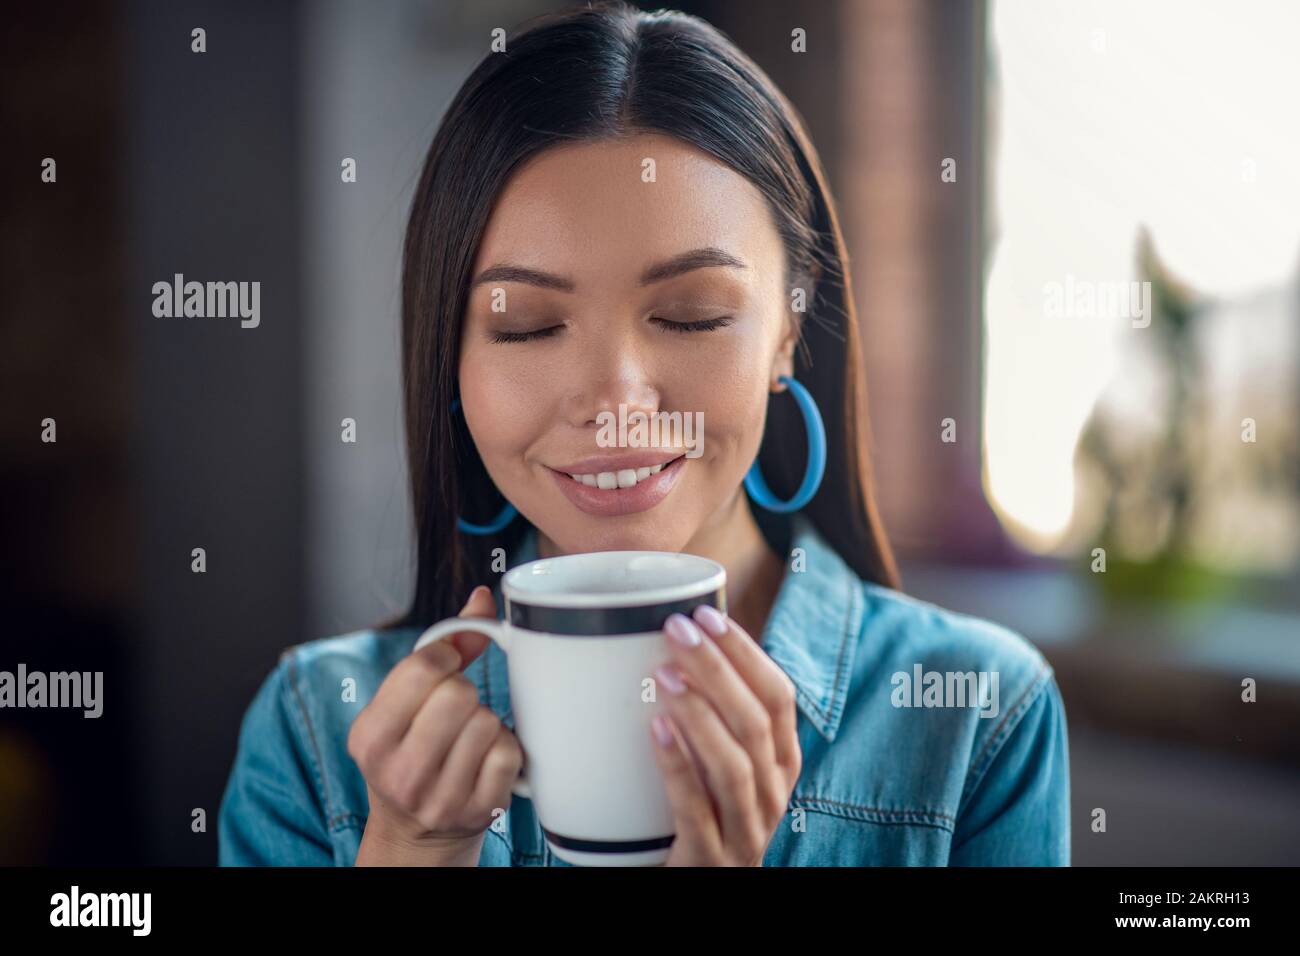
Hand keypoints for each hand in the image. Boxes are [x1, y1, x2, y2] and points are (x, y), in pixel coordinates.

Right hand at [349, 585, 523, 864]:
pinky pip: (509, 753)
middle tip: (455, 708)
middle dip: (463, 691)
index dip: (444, 657)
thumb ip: (442, 649)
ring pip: (487, 722)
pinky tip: (486, 756)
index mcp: (369, 737)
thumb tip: (482, 600)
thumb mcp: (401, 705)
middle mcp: (399, 773)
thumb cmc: (409, 752)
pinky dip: (505, 747)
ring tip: (468, 735)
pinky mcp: (479, 811)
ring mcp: (440, 797)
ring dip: (485, 721)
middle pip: (458, 694)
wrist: (415, 831)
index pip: (419, 669)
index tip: (445, 668)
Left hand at [648, 605, 801, 865]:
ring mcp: (745, 831)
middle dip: (718, 668)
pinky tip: (656, 729)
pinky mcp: (711, 859)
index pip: (779, 697)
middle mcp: (773, 795)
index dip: (746, 652)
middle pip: (756, 722)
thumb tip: (679, 645)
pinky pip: (696, 808)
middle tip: (676, 630)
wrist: (691, 884)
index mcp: (781, 763)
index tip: (707, 614)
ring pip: (734, 764)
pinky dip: (678, 764)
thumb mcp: (721, 763)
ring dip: (700, 711)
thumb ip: (712, 716)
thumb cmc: (701, 812)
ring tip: (664, 673)